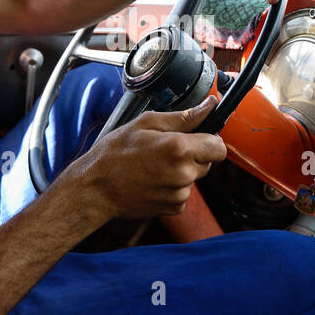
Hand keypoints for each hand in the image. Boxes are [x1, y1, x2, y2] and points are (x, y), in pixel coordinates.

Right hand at [66, 96, 227, 219]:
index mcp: (180, 148)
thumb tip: (210, 105)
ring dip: (182, 170)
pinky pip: (184, 192)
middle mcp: (184, 173)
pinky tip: (153, 180)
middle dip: (193, 154)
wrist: (96, 188)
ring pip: (195, 177)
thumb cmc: (115, 153)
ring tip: (154, 166)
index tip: (196, 137)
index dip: (209, 139)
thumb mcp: (146, 123)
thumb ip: (184, 116)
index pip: (219, 146)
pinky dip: (173, 186)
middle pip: (208, 161)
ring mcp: (180, 193)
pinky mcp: (174, 208)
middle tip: (165, 149)